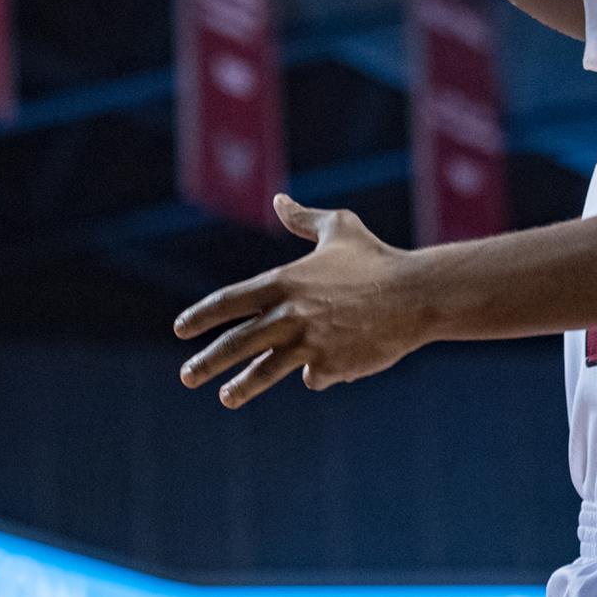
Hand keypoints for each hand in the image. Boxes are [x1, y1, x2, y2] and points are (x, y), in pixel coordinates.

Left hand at [173, 195, 428, 407]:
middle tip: (187, 376)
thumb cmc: (378, 257)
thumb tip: (278, 199)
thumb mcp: (340, 228)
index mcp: (285, 281)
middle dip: (207, 361)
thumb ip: (304, 218)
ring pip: (265, 369)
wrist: (416, 294)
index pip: (231, 301)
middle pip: (237, 343)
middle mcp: (290, 314)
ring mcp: (309, 343)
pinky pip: (315, 375)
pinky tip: (336, 364)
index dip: (202, 315)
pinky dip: (319, 372)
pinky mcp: (331, 365)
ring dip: (242, 386)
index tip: (181, 330)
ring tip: (226, 397)